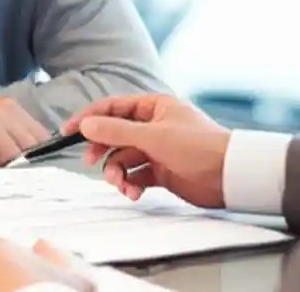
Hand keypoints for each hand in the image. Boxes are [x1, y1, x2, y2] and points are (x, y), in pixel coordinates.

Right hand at [0, 99, 49, 165]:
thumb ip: (13, 139)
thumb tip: (34, 160)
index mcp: (12, 107)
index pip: (41, 135)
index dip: (34, 153)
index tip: (18, 163)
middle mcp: (9, 107)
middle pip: (37, 143)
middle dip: (23, 158)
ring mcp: (0, 116)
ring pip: (25, 150)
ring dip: (10, 160)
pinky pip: (10, 155)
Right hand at [62, 94, 229, 207]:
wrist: (231, 176)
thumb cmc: (200, 147)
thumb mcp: (153, 136)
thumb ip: (117, 131)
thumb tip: (86, 124)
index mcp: (154, 108)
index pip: (113, 108)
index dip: (90, 118)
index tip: (69, 130)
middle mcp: (154, 127)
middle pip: (115, 134)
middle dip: (102, 149)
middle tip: (90, 161)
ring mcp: (158, 150)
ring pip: (124, 158)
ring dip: (117, 172)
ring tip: (121, 184)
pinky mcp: (162, 171)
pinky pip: (136, 175)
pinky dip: (131, 184)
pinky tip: (133, 192)